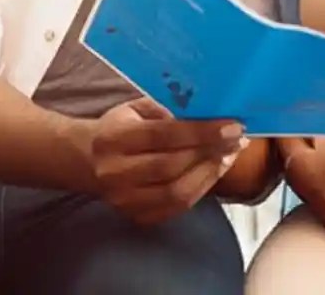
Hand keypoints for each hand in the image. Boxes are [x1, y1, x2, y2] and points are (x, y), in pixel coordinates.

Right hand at [87, 98, 244, 226]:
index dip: (201, 132)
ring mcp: (123, 199)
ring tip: (228, 155)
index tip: (232, 126)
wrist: (88, 160)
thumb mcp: (137, 108)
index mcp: (113, 138)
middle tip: (236, 139)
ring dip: (211, 173)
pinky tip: (213, 171)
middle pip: (172, 166)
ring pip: (178, 192)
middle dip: (210, 152)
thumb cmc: (121, 128)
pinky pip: (177, 208)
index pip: (163, 136)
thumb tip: (212, 114)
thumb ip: (169, 109)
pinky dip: (202, 189)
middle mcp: (114, 172)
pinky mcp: (135, 216)